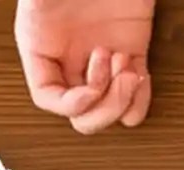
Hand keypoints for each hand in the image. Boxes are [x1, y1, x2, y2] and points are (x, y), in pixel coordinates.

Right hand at [0, 0, 152, 133]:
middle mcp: (70, 54)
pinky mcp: (131, 50)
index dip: (69, 105)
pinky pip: (135, 96)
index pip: (47, 97)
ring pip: (106, 109)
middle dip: (100, 107)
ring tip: (131, 70)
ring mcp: (101, 55)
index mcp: (42, 42)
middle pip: (78, 114)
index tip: (90, 90)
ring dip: (121, 102)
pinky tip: (142, 78)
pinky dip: (140, 100)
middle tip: (116, 76)